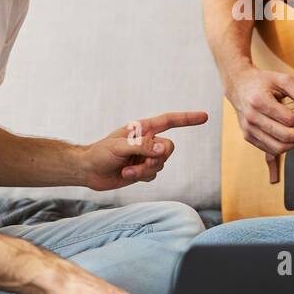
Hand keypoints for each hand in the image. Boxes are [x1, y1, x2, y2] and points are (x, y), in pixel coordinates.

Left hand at [78, 111, 207, 190]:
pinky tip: (126, 175)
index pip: (170, 121)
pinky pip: (153, 175)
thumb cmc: (100, 152)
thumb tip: (164, 150)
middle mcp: (147, 141)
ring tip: (126, 170)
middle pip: (169, 148)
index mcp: (143, 129)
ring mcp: (145, 156)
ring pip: (161, 164)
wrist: (88, 171)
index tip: (204, 117)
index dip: (187, 119)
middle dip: (157, 157)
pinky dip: (141, 177)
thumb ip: (143, 147)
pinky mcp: (142, 171)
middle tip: (142, 161)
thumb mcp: (120, 147)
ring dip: (145, 170)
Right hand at [226, 65, 293, 183]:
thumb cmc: (261, 81)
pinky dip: (286, 145)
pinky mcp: (248, 136)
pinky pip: (271, 149)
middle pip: (286, 136)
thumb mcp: (283, 80)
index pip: (290, 119)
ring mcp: (248, 129)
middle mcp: (251, 117)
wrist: (239, 84)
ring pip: (279, 147)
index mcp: (259, 101)